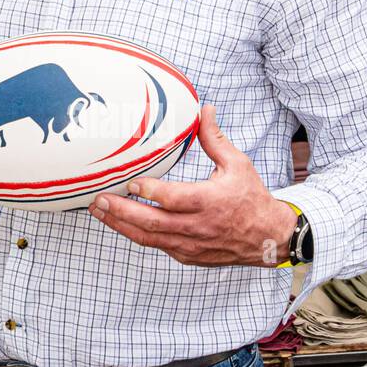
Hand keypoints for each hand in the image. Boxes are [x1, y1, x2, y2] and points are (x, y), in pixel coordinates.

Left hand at [86, 104, 297, 265]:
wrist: (267, 238)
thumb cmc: (251, 199)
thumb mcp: (237, 164)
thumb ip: (215, 139)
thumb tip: (205, 110)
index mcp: (210, 201)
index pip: (174, 199)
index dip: (150, 193)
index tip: (130, 183)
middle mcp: (197, 227)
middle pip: (152, 223)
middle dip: (121, 212)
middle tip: (98, 200)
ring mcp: (190, 245)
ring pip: (148, 238)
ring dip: (121, 225)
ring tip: (99, 211)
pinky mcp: (187, 255)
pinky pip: (156, 246)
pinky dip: (136, 235)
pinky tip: (120, 223)